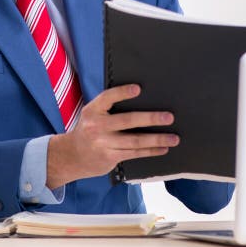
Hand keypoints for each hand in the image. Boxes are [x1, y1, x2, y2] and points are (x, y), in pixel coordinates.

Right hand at [46, 84, 177, 188]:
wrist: (71, 156)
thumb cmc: (89, 129)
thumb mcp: (92, 114)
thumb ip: (109, 106)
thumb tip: (140, 97)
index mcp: (93, 110)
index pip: (108, 98)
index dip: (122, 93)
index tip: (138, 89)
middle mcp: (97, 126)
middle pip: (128, 121)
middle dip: (150, 118)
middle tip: (169, 117)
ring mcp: (104, 143)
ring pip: (135, 140)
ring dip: (157, 139)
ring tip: (174, 137)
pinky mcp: (110, 157)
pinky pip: (135, 153)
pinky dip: (151, 151)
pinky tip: (163, 148)